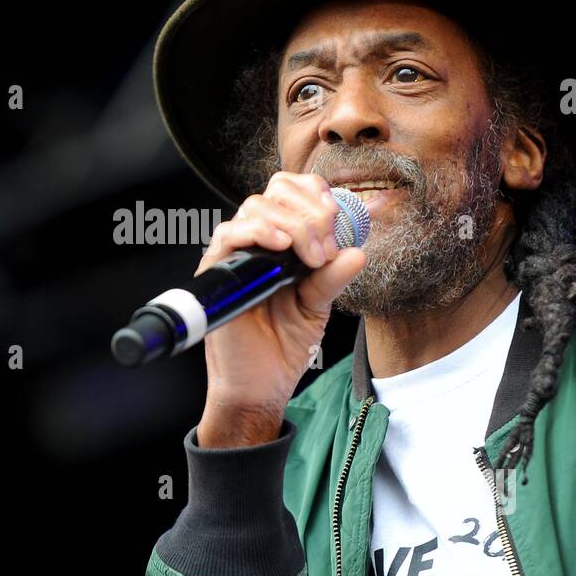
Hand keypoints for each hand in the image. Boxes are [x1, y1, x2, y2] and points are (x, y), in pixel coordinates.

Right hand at [194, 172, 366, 447]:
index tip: (338, 219)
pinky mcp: (218, 271)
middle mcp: (257, 242)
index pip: (293, 191)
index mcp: (282, 242)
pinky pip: (228, 234)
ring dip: (291, 224)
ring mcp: (236, 254)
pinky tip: (281, 247)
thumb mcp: (319, 304)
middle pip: (276, 191)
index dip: (317, 194)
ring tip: (310, 257)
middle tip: (326, 249)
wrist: (260, 384)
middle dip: (310, 212)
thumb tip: (358, 250)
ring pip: (255, 207)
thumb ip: (334, 275)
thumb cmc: (284, 345)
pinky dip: (258, 232)